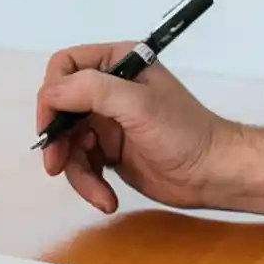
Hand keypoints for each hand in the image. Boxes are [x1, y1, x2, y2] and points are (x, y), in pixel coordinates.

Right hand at [35, 42, 236, 212]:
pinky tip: (107, 199)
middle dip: (58, 140)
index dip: (52, 94)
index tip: (52, 125)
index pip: (65, 67)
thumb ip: (91, 91)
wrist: (215, 175)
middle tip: (55, 165)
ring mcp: (108, 122)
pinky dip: (90, 184)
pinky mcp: (110, 151)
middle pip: (60, 109)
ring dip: (77, 171)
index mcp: (117, 63)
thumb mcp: (137, 105)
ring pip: (68, 142)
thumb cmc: (183, 133)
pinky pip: (82, 164)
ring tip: (98, 194)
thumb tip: (48, 95)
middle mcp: (108, 89)